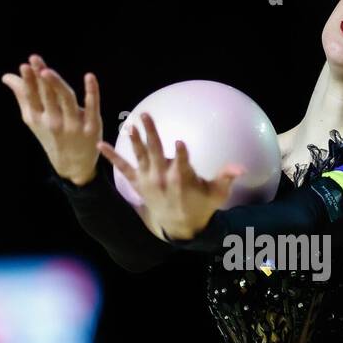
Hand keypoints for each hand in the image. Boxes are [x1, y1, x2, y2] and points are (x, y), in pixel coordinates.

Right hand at [2, 55, 101, 184]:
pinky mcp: (92, 127)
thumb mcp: (34, 119)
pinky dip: (92, 92)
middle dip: (41, 78)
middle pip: (48, 96)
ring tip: (48, 70)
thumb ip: (22, 95)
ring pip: (66, 99)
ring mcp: (74, 125)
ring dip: (57, 84)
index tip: (24, 65)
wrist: (73, 165)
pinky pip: (93, 107)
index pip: (32, 96)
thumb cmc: (51, 135)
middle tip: (35, 59)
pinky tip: (89, 76)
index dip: (29, 81)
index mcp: (38, 118)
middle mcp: (54, 122)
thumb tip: (7, 76)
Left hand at [98, 112, 244, 240]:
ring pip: (140, 157)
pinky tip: (101, 145)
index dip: (181, 153)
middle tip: (146, 115)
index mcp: (182, 178)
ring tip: (129, 125)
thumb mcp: (217, 194)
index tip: (179, 142)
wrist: (181, 227)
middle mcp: (163, 178)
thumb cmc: (201, 206)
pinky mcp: (139, 184)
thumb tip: (241, 168)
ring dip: (134, 140)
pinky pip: (123, 169)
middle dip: (151, 133)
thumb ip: (226, 178)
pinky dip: (112, 157)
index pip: (183, 162)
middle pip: (156, 152)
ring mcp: (149, 181)